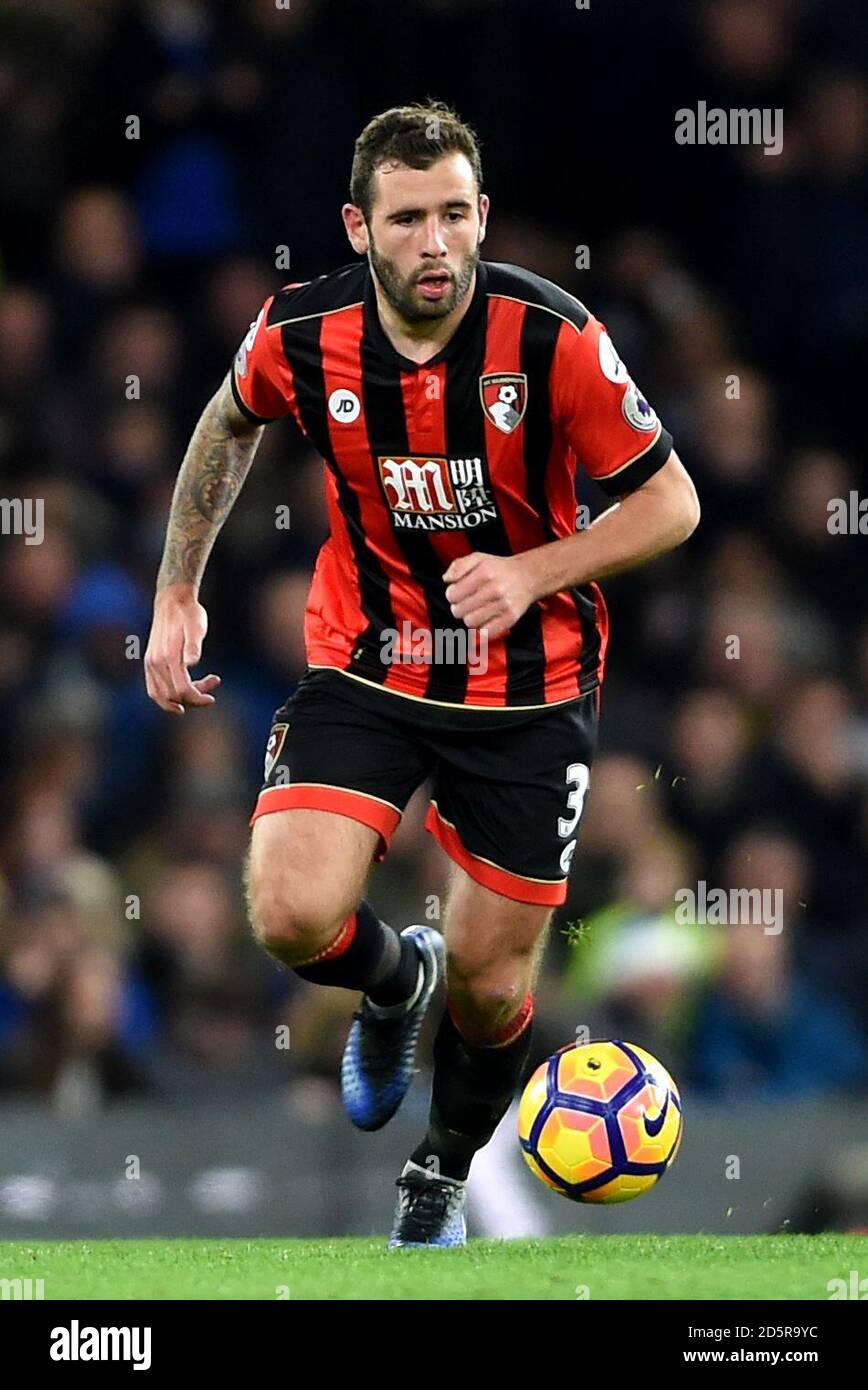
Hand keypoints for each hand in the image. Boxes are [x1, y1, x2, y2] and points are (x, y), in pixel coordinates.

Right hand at [144, 585, 220, 714]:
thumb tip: (192, 663)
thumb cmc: (189, 613)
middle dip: (194, 697)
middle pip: (173, 696)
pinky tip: (185, 689)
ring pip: (162, 696)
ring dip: (182, 698)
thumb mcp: (197, 626)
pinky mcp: (150, 661)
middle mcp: (155, 662)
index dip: (197, 699)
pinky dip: (168, 696)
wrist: (172, 600)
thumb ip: (194, 645)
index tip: (212, 697)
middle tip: (213, 682)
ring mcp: (150, 663)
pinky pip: (154, 689)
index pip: (182, 691)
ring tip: (202, 686)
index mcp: (168, 656)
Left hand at [443, 552, 537, 639]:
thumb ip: (458, 565)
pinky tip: (484, 618)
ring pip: (470, 623)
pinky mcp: (511, 618)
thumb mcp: (478, 558)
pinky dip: (482, 628)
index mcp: (484, 573)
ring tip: (474, 610)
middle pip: (459, 611)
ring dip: (469, 618)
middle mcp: (494, 589)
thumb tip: (446, 579)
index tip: (457, 592)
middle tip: (465, 602)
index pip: (453, 594)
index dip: (451, 594)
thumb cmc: (498, 569)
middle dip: (458, 607)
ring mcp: (504, 605)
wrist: (527, 576)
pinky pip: (486, 632)